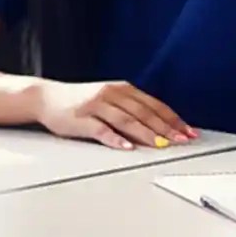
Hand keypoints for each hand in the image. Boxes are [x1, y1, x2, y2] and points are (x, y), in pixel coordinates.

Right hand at [34, 80, 195, 149]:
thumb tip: (161, 126)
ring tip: (162, 145)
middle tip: (182, 140)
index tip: (188, 131)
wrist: (46, 97)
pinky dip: (116, 139)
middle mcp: (113, 94)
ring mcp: (97, 106)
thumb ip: (132, 108)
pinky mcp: (81, 119)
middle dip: (166, 128)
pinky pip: (101, 130)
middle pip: (144, 113)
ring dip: (147, 134)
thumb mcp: (111, 98)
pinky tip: (127, 147)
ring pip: (127, 121)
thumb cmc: (82, 101)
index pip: (155, 105)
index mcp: (124, 89)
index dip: (173, 119)